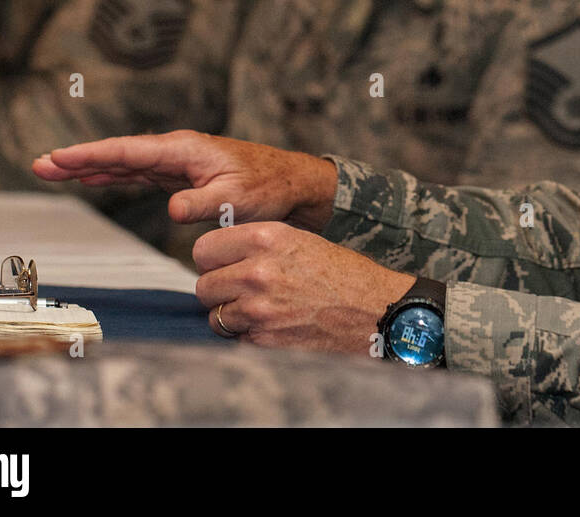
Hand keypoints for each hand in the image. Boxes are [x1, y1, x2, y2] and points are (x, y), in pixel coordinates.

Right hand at [32, 130, 338, 230]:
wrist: (292, 184)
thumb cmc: (268, 187)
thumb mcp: (236, 199)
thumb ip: (203, 204)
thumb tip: (172, 209)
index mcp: (185, 150)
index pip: (129, 151)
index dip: (91, 156)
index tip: (58, 157)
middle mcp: (177, 151)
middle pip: (119, 153)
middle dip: (79, 158)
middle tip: (39, 164)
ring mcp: (178, 162)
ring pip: (126, 162)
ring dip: (91, 166)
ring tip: (53, 170)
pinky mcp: (182, 176)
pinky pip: (140, 173)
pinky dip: (115, 173)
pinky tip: (95, 177)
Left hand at [194, 222, 414, 350]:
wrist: (375, 311)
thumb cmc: (343, 275)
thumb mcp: (301, 241)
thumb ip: (258, 245)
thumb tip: (221, 255)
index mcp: (267, 238)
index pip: (204, 248)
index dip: (213, 259)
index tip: (223, 265)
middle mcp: (258, 271)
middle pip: (204, 285)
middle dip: (219, 291)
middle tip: (241, 292)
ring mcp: (259, 309)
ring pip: (215, 316)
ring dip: (231, 316)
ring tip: (261, 310)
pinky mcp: (264, 340)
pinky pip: (236, 339)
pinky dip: (248, 336)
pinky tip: (274, 327)